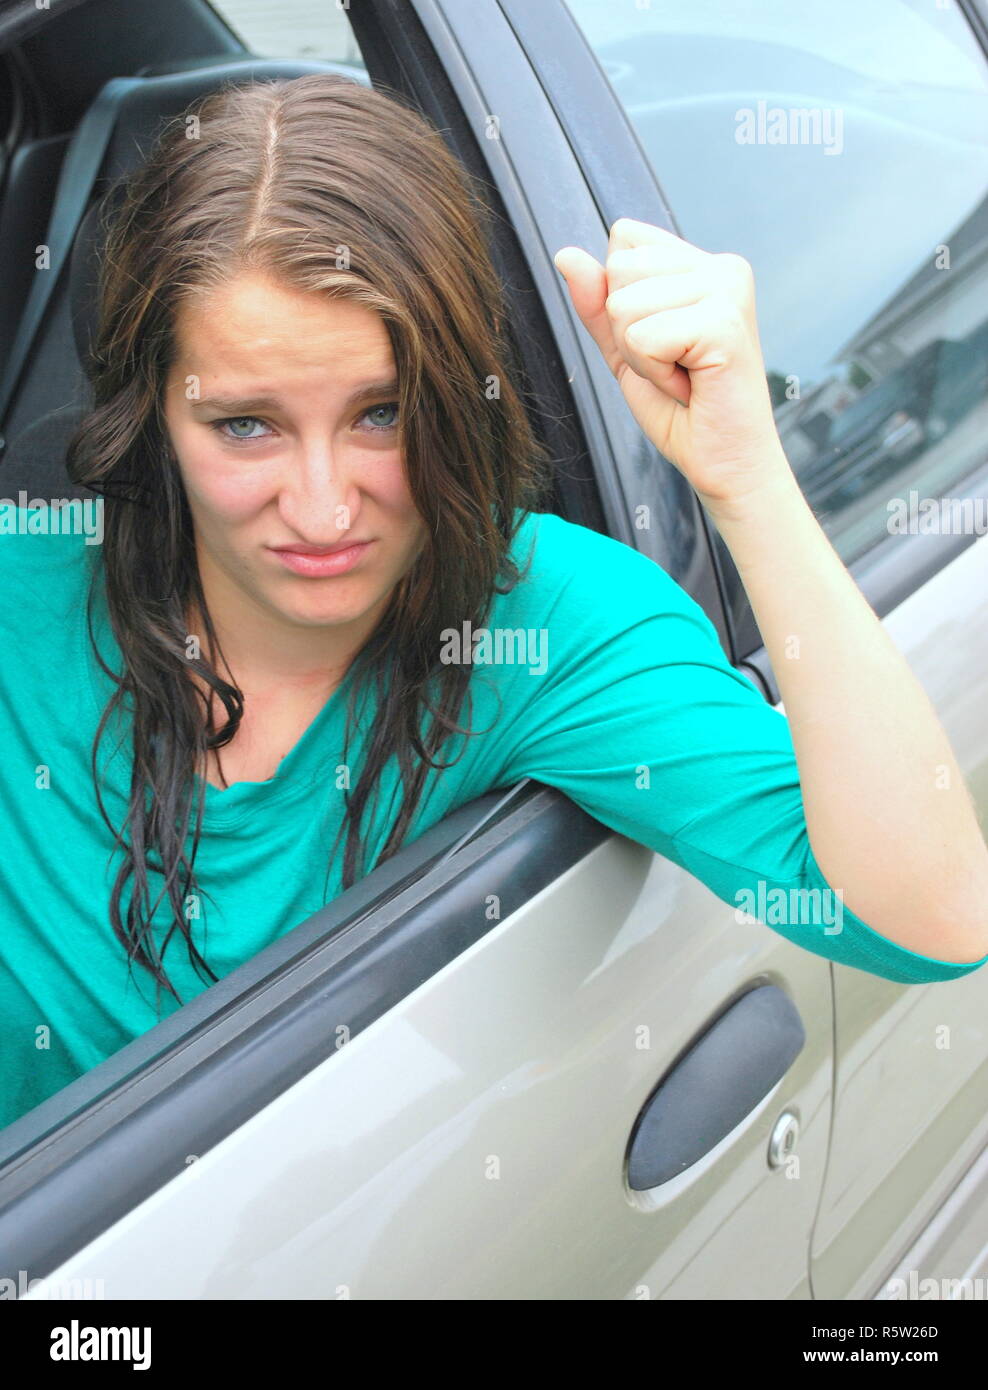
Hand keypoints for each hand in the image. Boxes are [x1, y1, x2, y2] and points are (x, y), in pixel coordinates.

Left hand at [553, 218, 791, 508]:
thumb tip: (566, 255)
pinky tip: (691, 385)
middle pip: (618, 270)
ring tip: (683, 376)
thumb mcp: (627, 348)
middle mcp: (723, 267)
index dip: (623, 301)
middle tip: (675, 366)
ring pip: (624, 305)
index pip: (624, 240)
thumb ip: (597, 303)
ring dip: (642, 357)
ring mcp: (728, 291)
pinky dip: (655, 373)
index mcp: (704, 263)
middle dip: (628, 332)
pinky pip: (643, 337)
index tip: (665, 342)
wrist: (723, 462)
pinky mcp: (724, 324)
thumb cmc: (682, 409)